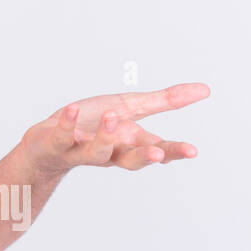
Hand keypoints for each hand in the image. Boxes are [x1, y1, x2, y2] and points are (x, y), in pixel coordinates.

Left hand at [19, 82, 208, 180]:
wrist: (47, 143)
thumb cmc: (91, 124)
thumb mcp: (129, 107)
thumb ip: (164, 101)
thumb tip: (204, 90)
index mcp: (129, 143)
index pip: (156, 149)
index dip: (173, 152)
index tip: (192, 151)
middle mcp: (109, 151)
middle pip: (131, 160)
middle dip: (145, 157)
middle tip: (159, 153)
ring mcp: (82, 150)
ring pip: (97, 152)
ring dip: (106, 137)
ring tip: (113, 117)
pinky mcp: (57, 145)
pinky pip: (63, 137)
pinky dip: (67, 124)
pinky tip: (72, 109)